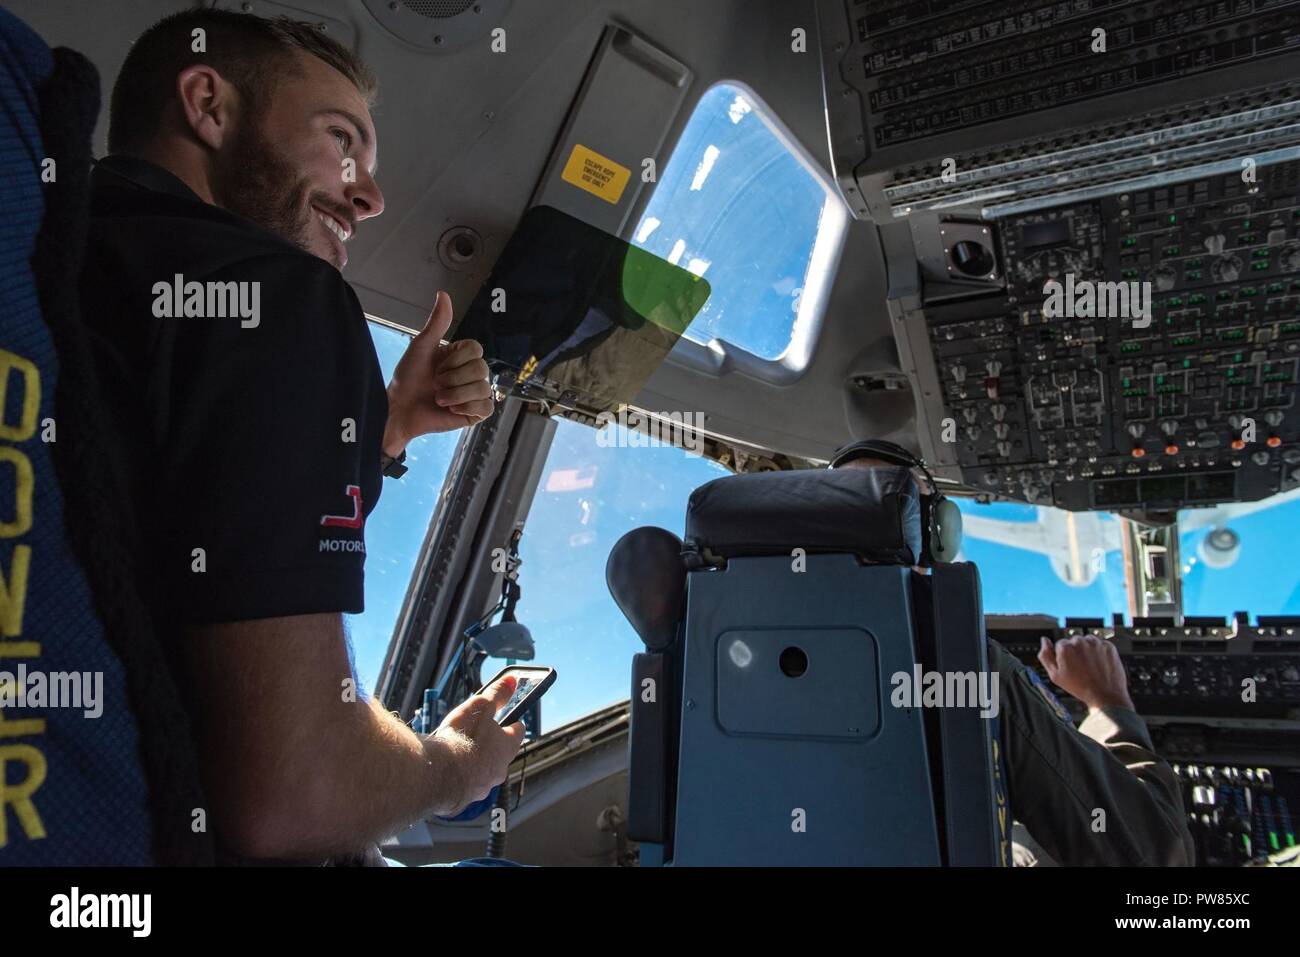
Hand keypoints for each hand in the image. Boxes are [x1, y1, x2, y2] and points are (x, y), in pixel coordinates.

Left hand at [383, 291, 493, 454]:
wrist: (400, 410)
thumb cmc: (407, 379)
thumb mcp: (421, 347)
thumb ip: (437, 323)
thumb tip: (443, 294)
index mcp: (460, 356)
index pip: (476, 349)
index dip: (456, 360)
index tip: (437, 366)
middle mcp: (470, 373)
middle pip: (481, 368)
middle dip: (453, 378)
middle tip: (436, 384)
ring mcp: (475, 393)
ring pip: (483, 388)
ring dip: (455, 394)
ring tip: (440, 398)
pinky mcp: (476, 412)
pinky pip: (486, 406)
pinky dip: (466, 407)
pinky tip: (451, 409)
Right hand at [427, 675, 525, 814]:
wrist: (438, 774)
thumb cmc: (462, 739)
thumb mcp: (480, 707)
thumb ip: (497, 694)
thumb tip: (512, 682)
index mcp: (507, 747)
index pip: (517, 732)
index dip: (512, 722)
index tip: (508, 718)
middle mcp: (499, 769)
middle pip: (500, 752)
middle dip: (490, 743)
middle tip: (476, 732)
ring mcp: (482, 786)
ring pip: (482, 770)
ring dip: (474, 761)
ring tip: (458, 750)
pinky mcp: (463, 798)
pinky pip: (464, 784)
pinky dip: (459, 776)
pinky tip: (447, 769)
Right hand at [1038, 634, 1134, 711]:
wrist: (1105, 696)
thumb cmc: (1080, 688)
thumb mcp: (1055, 676)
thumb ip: (1045, 656)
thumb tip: (1044, 641)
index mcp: (1065, 648)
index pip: (1060, 644)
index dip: (1064, 656)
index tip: (1069, 665)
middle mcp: (1080, 642)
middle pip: (1074, 641)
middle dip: (1076, 651)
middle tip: (1080, 667)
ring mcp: (1096, 643)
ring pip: (1087, 641)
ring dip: (1087, 650)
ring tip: (1090, 666)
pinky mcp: (1109, 646)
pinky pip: (1100, 645)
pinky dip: (1100, 652)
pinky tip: (1099, 664)